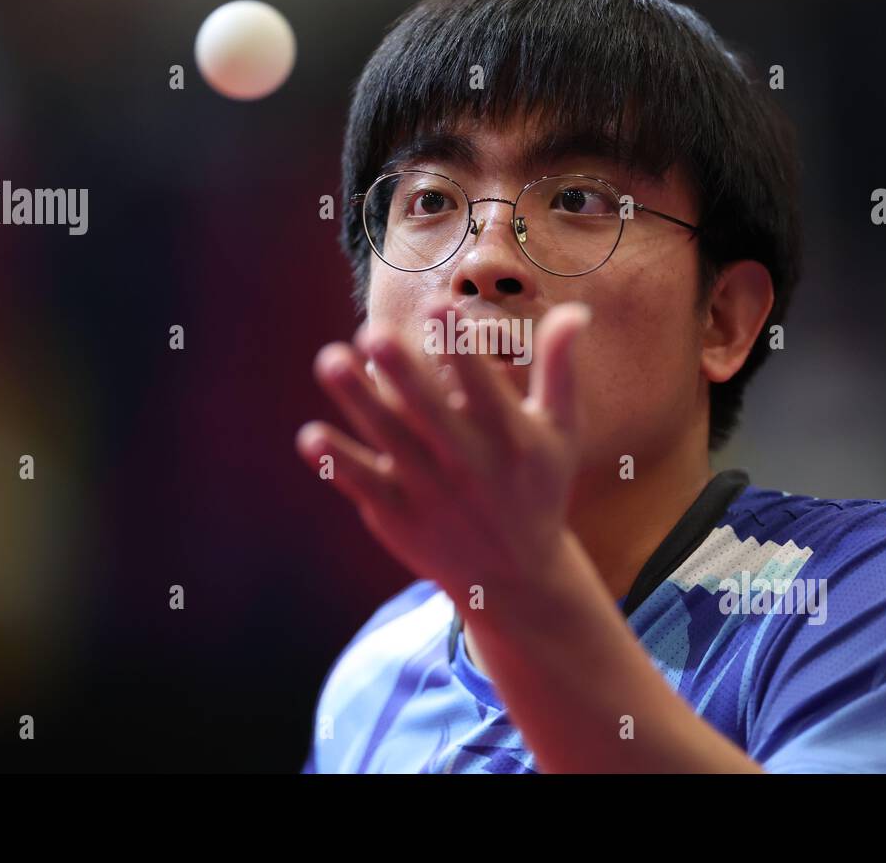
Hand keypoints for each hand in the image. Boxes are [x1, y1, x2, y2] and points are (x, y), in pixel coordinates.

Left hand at [295, 298, 592, 601]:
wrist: (515, 579)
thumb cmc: (538, 489)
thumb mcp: (561, 432)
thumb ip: (560, 369)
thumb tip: (575, 311)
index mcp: (509, 437)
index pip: (483, 386)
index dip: (461, 348)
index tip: (440, 306)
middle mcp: (467, 463)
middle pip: (430, 412)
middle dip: (404, 374)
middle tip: (373, 332)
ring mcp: (428, 491)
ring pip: (388, 440)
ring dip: (358, 402)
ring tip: (330, 360)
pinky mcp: (397, 514)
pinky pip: (363, 483)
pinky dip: (338, 462)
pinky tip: (311, 436)